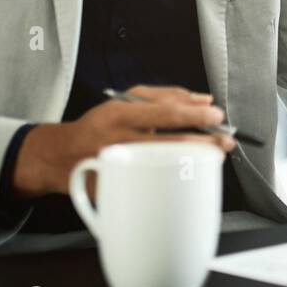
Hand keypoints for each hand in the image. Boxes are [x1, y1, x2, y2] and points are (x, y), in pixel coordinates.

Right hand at [13, 85, 236, 198]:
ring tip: (215, 155)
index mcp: (119, 115)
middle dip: (204, 142)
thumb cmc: (101, 125)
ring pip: (163, 166)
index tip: (217, 115)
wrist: (60, 156)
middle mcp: (118, 141)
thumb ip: (167, 96)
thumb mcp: (127, 100)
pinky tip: (189, 173)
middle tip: (226, 139)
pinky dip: (175, 179)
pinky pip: (152, 186)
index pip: (163, 113)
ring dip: (194, 161)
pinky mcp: (117, 190)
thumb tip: (204, 101)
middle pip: (168, 142)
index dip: (193, 115)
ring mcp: (118, 169)